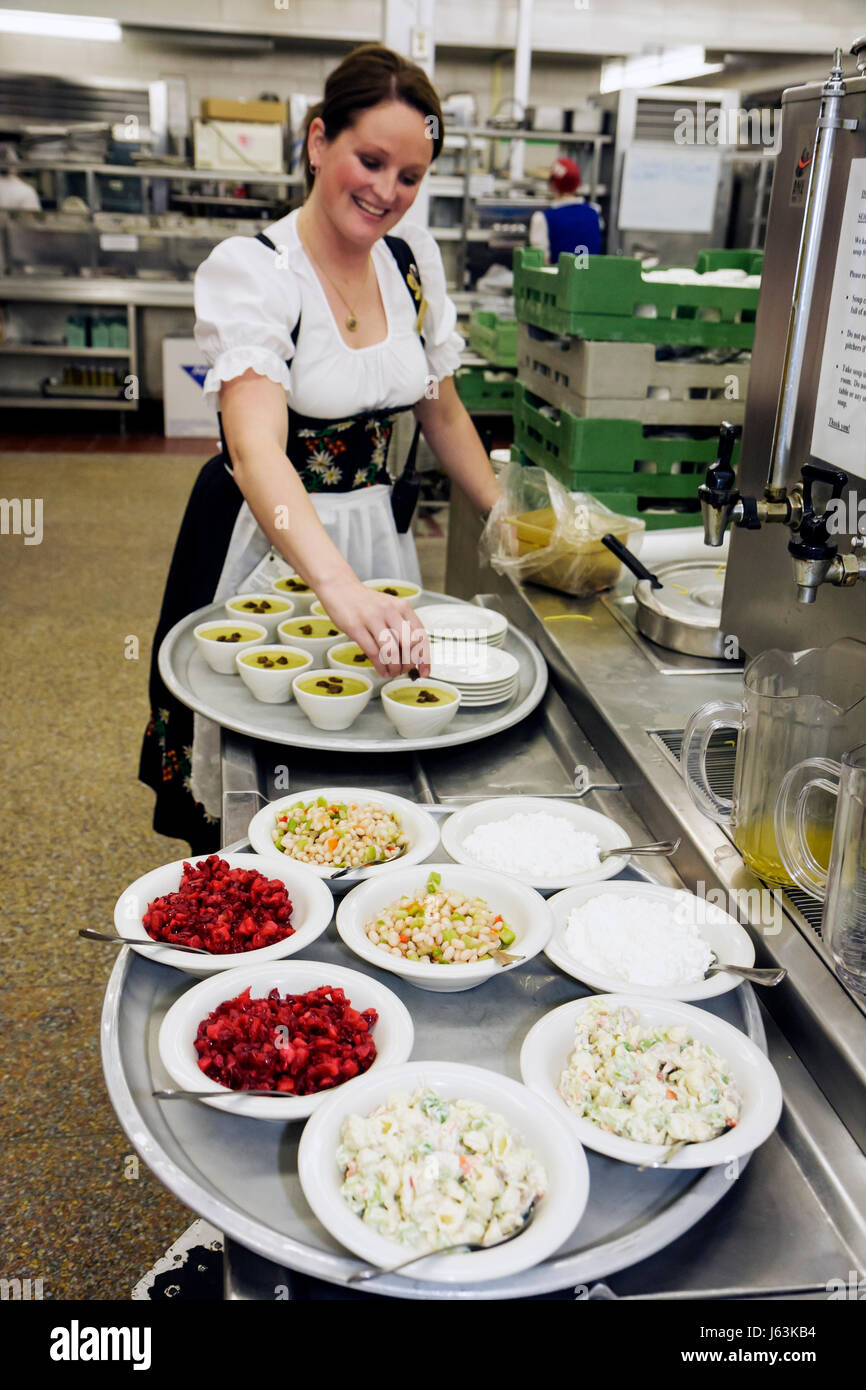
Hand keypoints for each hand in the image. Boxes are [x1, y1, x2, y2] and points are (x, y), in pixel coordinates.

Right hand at [315, 578, 430, 678]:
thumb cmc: (366, 603)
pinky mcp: (355, 627)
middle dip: (409, 664)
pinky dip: (380, 666)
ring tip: (392, 673)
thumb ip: (402, 625)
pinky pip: (372, 652)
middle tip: (404, 671)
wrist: (340, 587)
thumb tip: (413, 654)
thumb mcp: (390, 608)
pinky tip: (381, 671)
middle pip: (409, 644)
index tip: (424, 671)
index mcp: (402, 606)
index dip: (424, 657)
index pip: (421, 635)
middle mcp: (389, 611)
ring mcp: (372, 618)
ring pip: (391, 651)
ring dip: (394, 668)